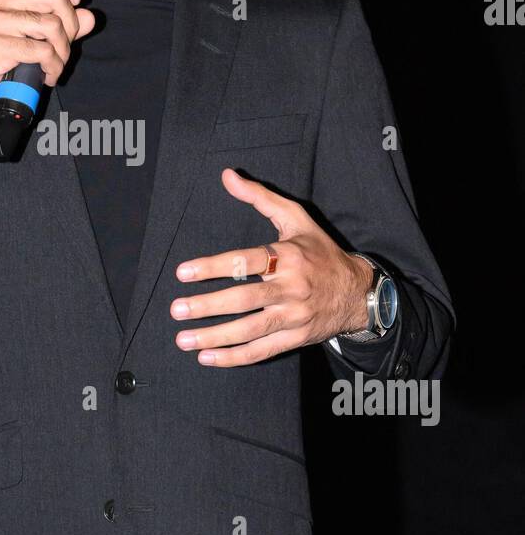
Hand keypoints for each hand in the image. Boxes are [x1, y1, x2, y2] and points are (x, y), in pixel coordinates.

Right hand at [0, 0, 95, 120]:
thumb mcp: (24, 34)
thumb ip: (58, 23)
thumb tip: (89, 17)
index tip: (74, 1)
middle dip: (71, 26)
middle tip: (64, 46)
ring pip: (52, 25)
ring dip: (63, 51)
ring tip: (55, 64)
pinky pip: (43, 51)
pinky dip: (53, 66)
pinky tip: (47, 75)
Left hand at [170, 168, 372, 365]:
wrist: (357, 292)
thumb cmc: (320, 252)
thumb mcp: (296, 219)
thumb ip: (260, 197)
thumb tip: (227, 176)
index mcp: (287, 257)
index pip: (245, 261)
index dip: (212, 267)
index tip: (182, 273)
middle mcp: (291, 288)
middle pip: (244, 299)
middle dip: (207, 306)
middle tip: (177, 309)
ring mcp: (294, 316)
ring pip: (249, 330)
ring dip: (214, 337)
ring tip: (183, 339)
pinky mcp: (295, 338)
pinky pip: (262, 351)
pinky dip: (234, 357)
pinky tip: (208, 358)